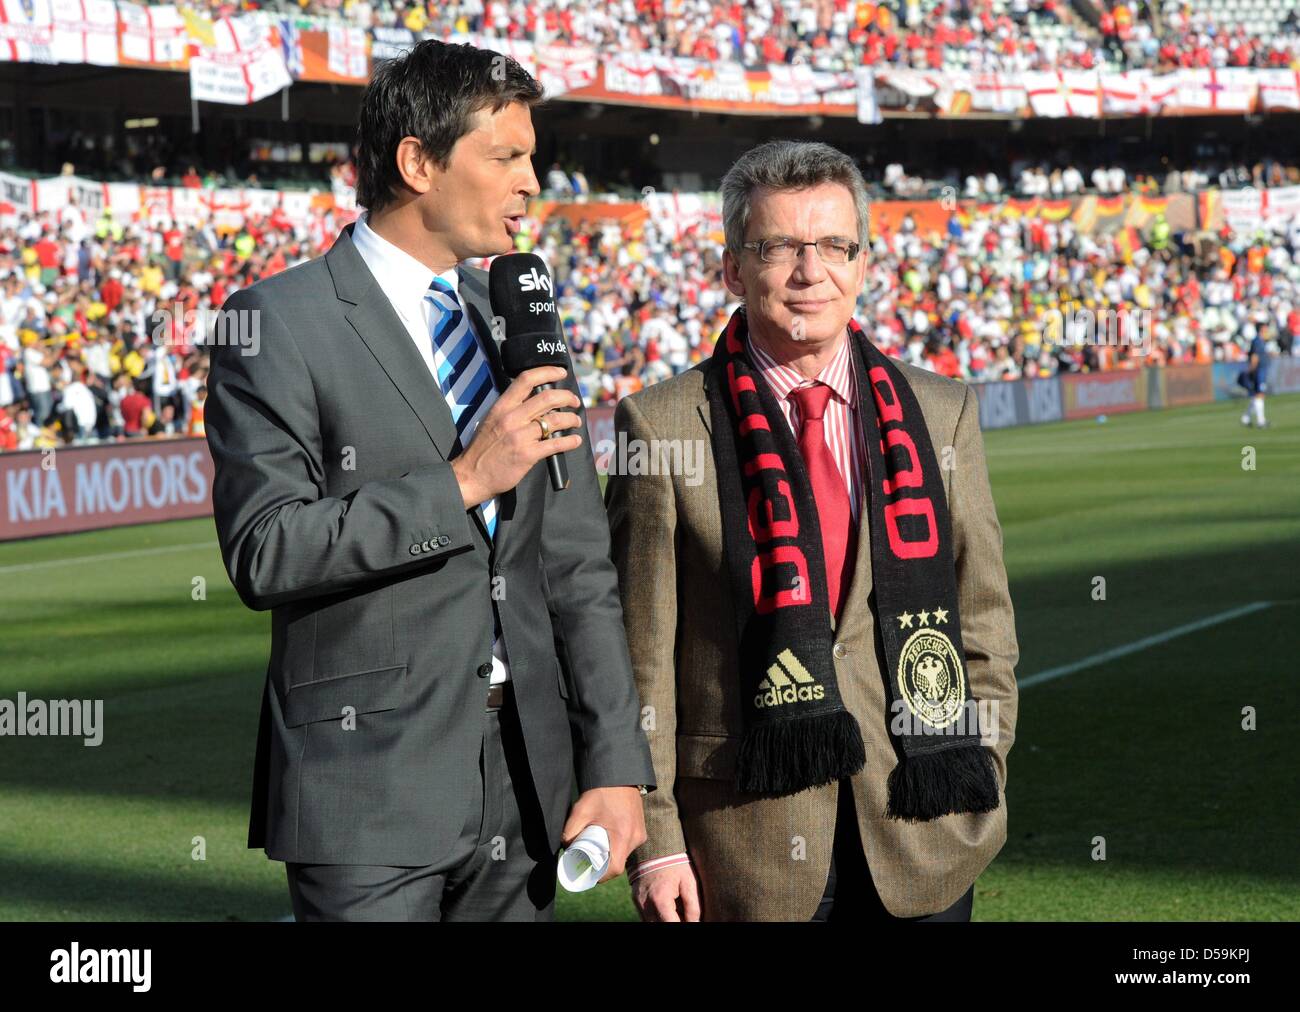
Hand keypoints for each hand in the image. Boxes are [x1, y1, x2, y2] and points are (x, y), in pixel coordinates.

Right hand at [451, 365, 582, 508]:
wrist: (471, 476)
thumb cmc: (483, 449)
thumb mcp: (492, 420)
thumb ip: (511, 409)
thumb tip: (534, 400)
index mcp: (502, 407)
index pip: (526, 379)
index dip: (547, 372)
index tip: (561, 373)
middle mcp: (512, 418)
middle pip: (548, 398)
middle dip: (567, 397)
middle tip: (575, 401)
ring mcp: (520, 436)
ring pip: (555, 420)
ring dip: (571, 419)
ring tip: (576, 421)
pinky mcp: (528, 455)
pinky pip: (556, 444)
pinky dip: (570, 441)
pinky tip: (575, 440)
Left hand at [561, 786, 646, 884]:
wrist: (619, 775)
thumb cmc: (601, 792)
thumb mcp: (580, 812)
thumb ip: (569, 832)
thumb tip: (566, 848)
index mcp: (622, 836)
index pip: (615, 868)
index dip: (601, 876)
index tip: (590, 874)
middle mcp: (635, 837)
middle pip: (619, 863)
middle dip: (604, 867)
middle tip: (589, 862)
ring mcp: (640, 834)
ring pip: (624, 854)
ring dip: (611, 856)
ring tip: (597, 850)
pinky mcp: (641, 829)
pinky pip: (629, 845)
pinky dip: (618, 847)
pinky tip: (608, 841)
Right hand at [632, 862, 700, 921]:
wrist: (655, 846)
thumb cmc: (676, 864)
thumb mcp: (689, 882)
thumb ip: (693, 906)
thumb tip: (695, 923)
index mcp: (660, 900)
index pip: (671, 926)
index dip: (683, 925)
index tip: (689, 920)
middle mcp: (646, 905)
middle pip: (660, 925)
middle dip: (673, 921)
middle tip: (682, 912)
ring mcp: (639, 903)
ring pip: (652, 923)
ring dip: (664, 919)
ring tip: (675, 908)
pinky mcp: (636, 900)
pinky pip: (646, 916)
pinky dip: (657, 915)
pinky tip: (667, 905)